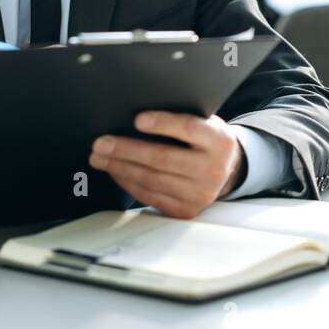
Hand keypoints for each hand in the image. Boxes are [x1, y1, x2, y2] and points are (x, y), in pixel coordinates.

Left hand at [88, 112, 246, 217]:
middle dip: (126, 150)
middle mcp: (212, 170)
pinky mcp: (185, 210)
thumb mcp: (205, 123)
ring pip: (152, 180)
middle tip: (101, 143)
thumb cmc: (207, 141)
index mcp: (219, 141)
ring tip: (100, 158)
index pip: (189, 129)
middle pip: (163, 158)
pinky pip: (150, 196)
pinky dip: (128, 183)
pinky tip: (116, 172)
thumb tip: (139, 118)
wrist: (227, 171)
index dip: (163, 124)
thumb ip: (182, 120)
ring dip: (120, 168)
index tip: (137, 119)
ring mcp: (199, 194)